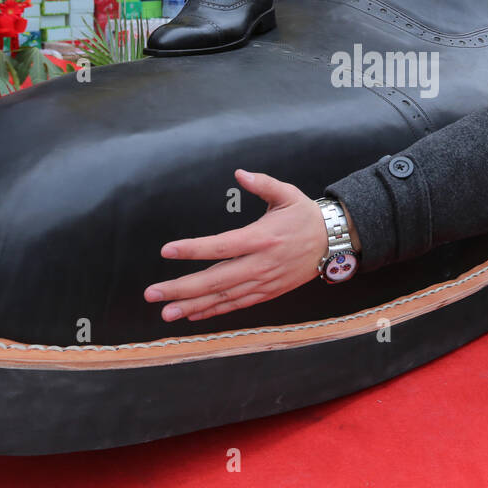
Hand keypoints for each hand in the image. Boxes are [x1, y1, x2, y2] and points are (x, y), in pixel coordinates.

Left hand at [144, 170, 327, 322]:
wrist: (334, 242)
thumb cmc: (306, 215)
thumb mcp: (287, 194)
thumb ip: (262, 183)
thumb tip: (240, 172)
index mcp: (261, 237)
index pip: (221, 246)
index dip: (193, 249)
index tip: (167, 251)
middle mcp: (260, 264)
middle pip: (215, 280)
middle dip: (181, 288)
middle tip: (152, 294)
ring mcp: (264, 282)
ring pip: (223, 297)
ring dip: (193, 306)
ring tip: (166, 312)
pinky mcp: (268, 292)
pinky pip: (237, 305)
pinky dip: (214, 311)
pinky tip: (193, 314)